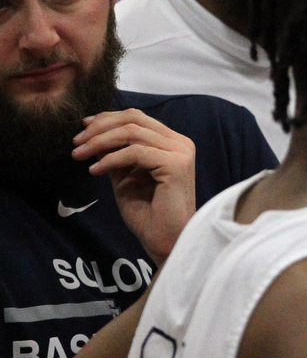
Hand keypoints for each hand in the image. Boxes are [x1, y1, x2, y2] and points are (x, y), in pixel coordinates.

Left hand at [74, 109, 196, 265]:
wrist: (164, 240)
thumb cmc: (148, 213)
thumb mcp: (125, 176)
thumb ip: (114, 154)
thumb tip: (91, 133)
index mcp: (172, 143)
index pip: (137, 117)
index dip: (106, 119)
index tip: (82, 130)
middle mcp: (180, 144)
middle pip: (133, 119)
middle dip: (99, 128)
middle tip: (76, 143)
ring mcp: (180, 154)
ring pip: (131, 133)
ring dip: (99, 142)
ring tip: (79, 156)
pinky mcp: (175, 166)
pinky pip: (135, 153)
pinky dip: (110, 160)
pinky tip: (95, 171)